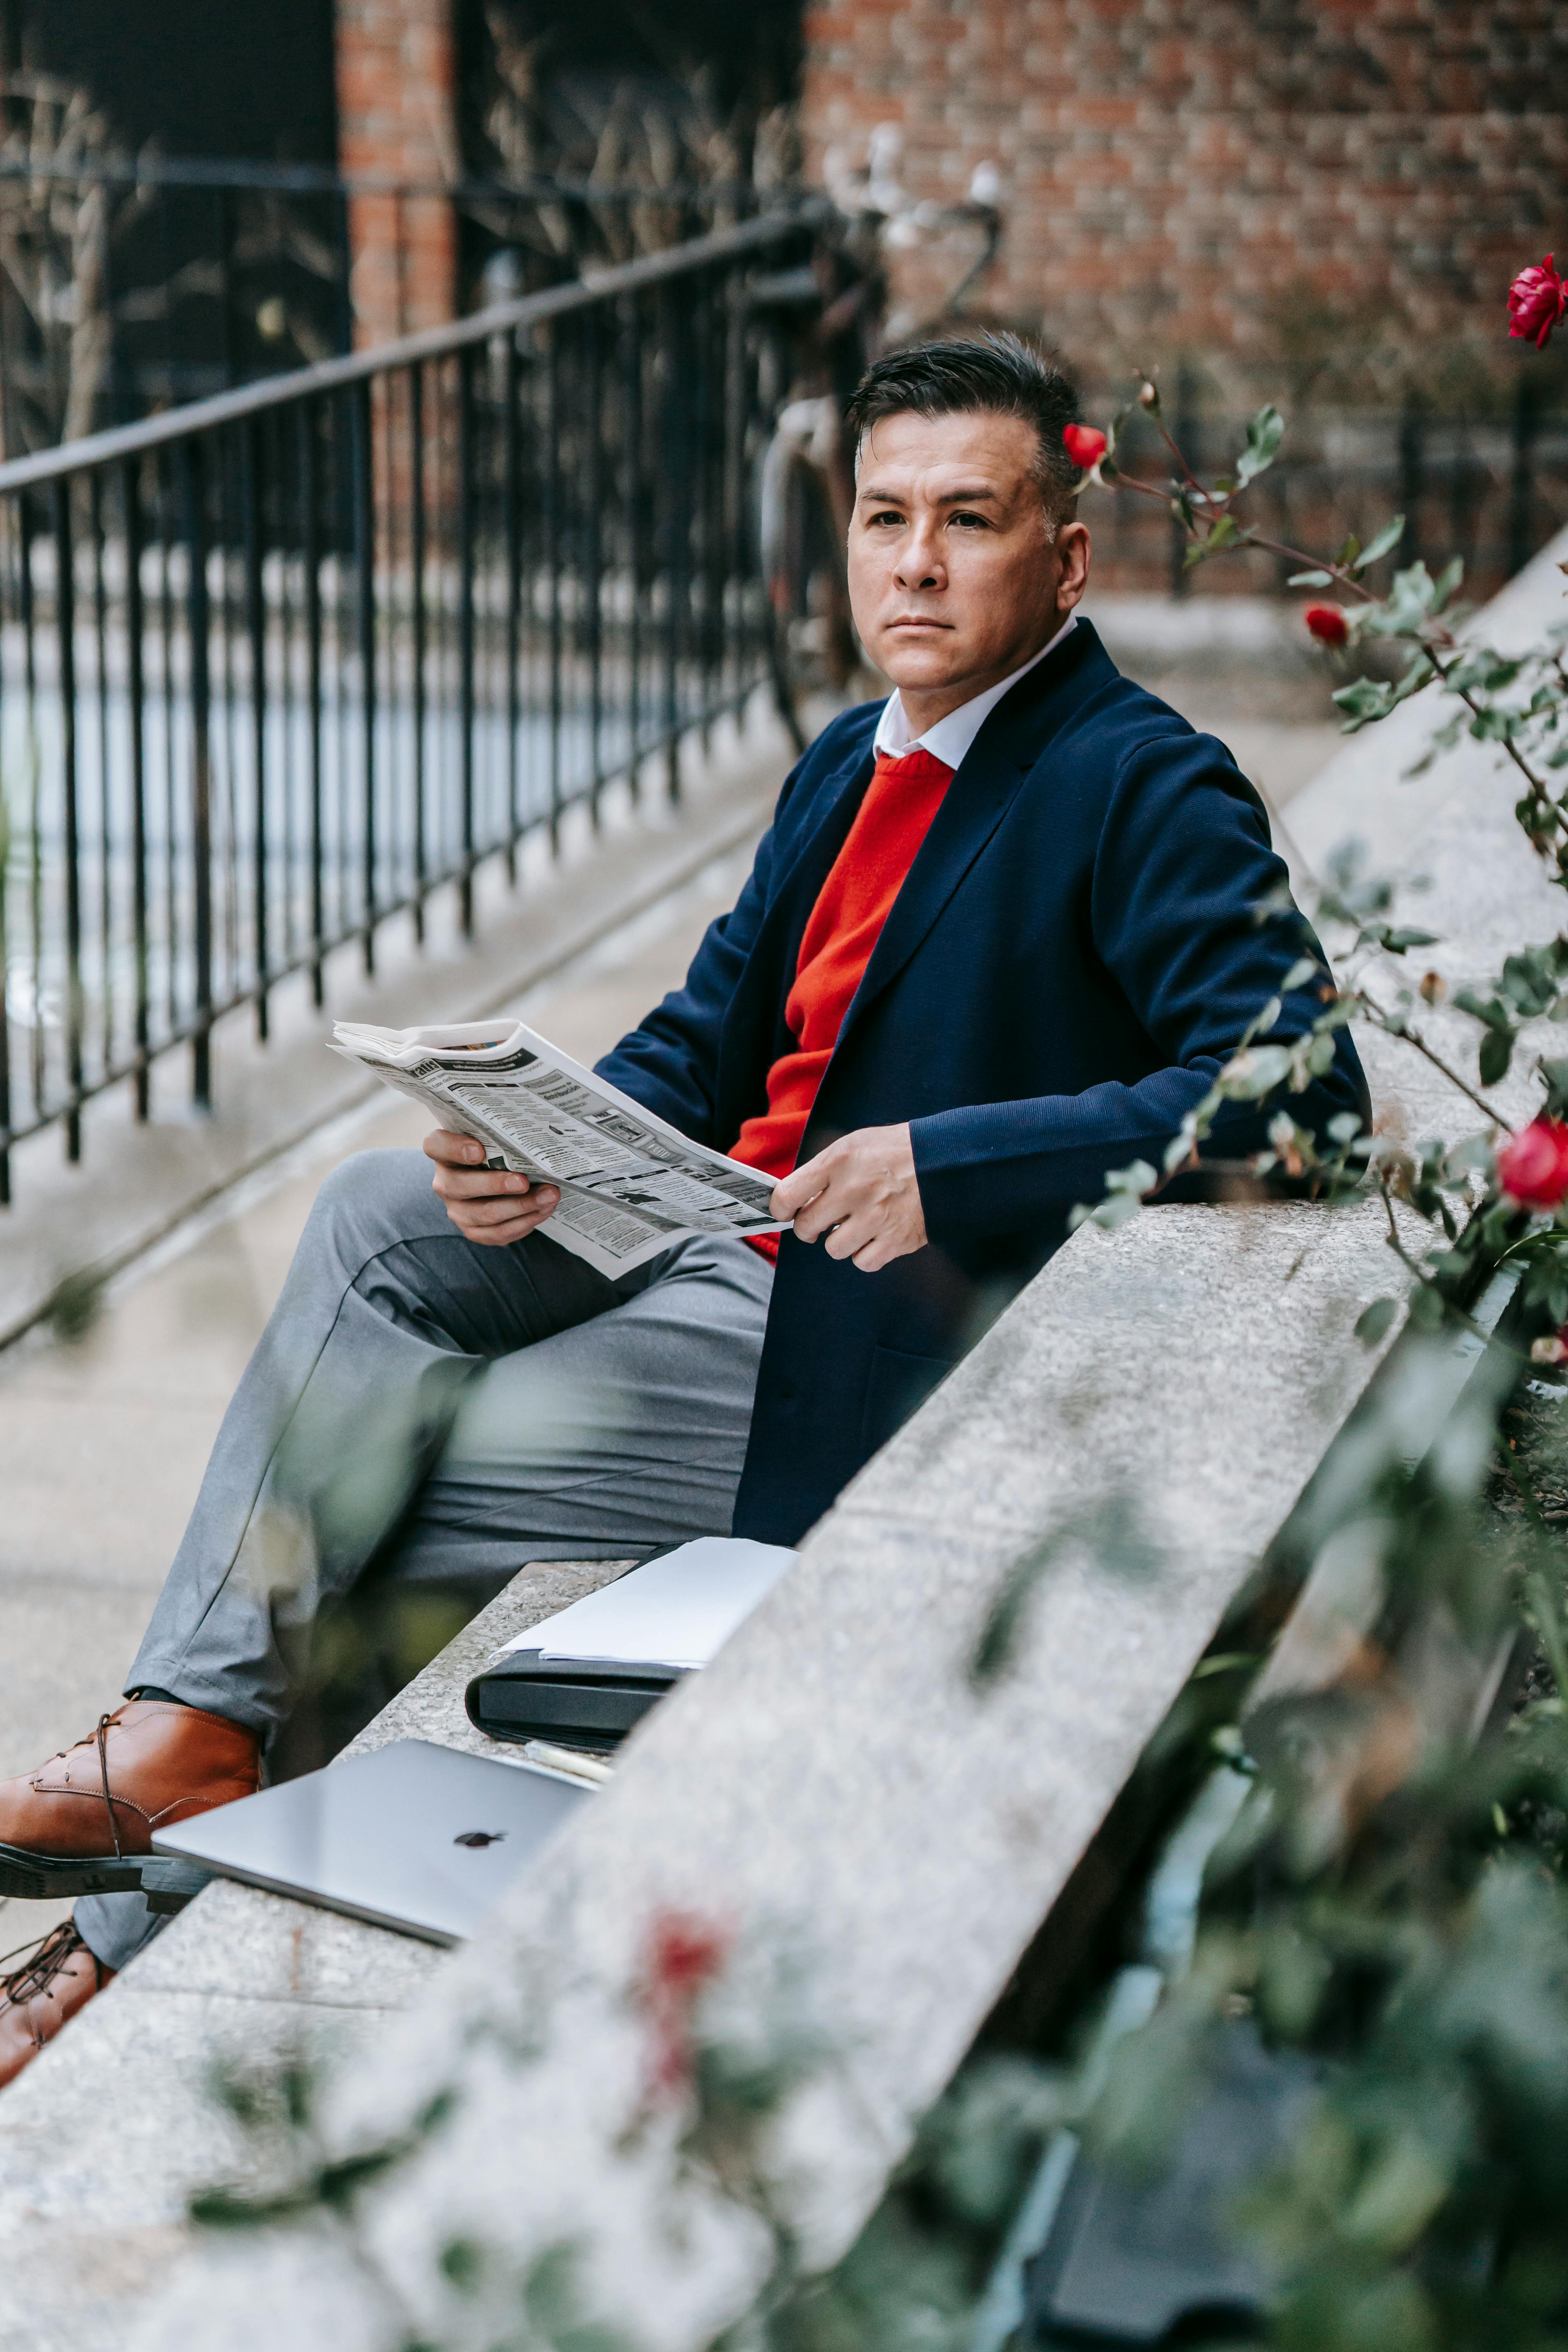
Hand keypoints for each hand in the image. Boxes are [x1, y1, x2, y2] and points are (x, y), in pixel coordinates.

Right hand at [422, 1128, 560, 1247]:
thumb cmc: (496, 1152)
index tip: (478, 1150)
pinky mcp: (474, 1231)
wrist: (492, 1181)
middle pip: (461, 1186)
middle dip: (496, 1185)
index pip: (436, 1145)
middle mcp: (445, 1183)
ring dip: (521, 1206)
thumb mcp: (493, 1138)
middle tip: (524, 1181)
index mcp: (444, 1152)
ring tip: (549, 1195)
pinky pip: (498, 1233)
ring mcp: (457, 1210)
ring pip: (486, 1213)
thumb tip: (534, 1133)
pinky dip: (524, 1222)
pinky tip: (543, 1210)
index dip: (454, 1148)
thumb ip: (502, 1133)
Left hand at [770, 1123, 926, 1272]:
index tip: (785, 1211)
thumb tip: (793, 1199)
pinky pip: (862, 1262)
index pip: (788, 1194)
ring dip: (840, 1240)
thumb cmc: (895, 1152)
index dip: (780, 1208)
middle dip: (809, 1227)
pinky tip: (874, 1236)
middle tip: (821, 1220)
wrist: (946, 1162)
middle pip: (807, 1227)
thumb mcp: (854, 1145)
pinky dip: (865, 1253)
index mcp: (839, 1161)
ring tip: (855, 1225)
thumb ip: (822, 1170)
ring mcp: (876, 1218)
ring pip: (833, 1248)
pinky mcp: (896, 1240)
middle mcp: (854, 1190)